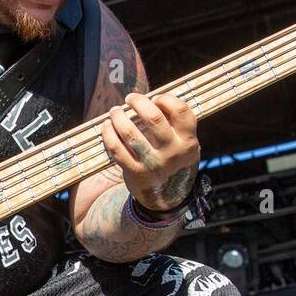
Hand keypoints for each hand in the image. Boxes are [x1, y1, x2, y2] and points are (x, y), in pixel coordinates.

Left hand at [100, 91, 199, 211]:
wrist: (168, 197)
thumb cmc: (174, 161)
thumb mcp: (185, 145)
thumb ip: (176, 124)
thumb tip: (150, 99)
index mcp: (187, 141)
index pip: (180, 110)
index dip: (165, 98)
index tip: (155, 99)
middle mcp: (172, 152)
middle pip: (153, 117)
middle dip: (138, 102)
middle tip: (130, 99)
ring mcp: (153, 163)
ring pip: (130, 132)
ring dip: (118, 116)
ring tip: (115, 112)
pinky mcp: (135, 172)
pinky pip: (116, 148)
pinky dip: (108, 133)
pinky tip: (107, 126)